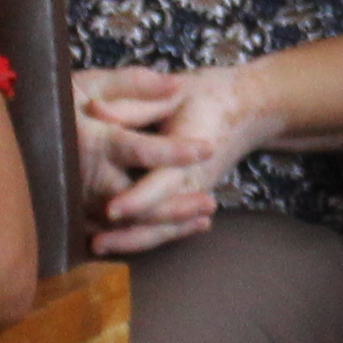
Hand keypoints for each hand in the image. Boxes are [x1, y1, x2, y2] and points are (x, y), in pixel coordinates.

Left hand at [77, 64, 261, 257]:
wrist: (247, 111)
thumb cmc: (206, 97)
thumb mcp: (172, 95)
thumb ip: (134, 104)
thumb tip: (94, 111)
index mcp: (190, 154)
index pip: (161, 184)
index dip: (137, 199)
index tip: (111, 210)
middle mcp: (192, 181)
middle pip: (162, 219)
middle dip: (129, 234)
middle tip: (95, 243)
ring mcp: (191, 194)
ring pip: (163, 229)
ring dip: (131, 241)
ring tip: (97, 247)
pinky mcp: (186, 199)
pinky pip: (165, 226)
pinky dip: (140, 237)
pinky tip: (112, 242)